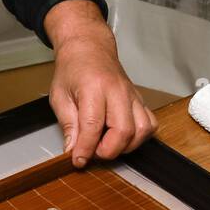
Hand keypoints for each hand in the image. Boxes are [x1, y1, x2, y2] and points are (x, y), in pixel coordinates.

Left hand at [44, 0, 157, 167]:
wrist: (89, 48)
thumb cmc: (73, 69)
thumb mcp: (60, 96)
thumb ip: (68, 124)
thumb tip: (73, 150)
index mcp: (93, 87)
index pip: (93, 125)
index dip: (86, 148)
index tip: (78, 160)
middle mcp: (117, 91)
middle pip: (123, 130)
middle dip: (107, 150)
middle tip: (92, 151)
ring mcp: (132, 95)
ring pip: (142, 129)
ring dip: (125, 146)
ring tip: (107, 144)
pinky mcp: (140, 99)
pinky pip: (150, 123)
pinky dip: (140, 136)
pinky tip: (123, 136)